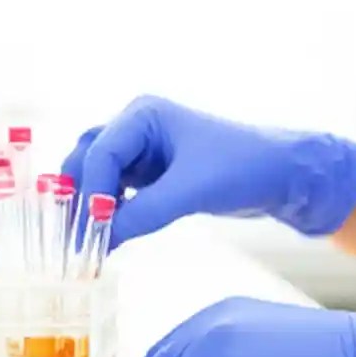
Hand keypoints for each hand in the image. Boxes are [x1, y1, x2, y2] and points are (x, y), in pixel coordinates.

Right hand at [62, 95, 355, 248]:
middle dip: (80, 197)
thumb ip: (145, 213)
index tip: (89, 228)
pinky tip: (108, 239)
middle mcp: (138, 127)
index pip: (101, 152)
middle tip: (73, 236)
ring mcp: (144, 151)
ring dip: (91, 207)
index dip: (91, 191)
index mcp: (144, 114)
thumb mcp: (193, 190)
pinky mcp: (154, 175)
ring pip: (100, 178)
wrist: (282, 176)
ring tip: (85, 243)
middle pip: (89, 160)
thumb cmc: (245, 167)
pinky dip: (110, 214)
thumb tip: (103, 240)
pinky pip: (119, 194)